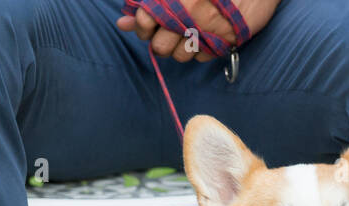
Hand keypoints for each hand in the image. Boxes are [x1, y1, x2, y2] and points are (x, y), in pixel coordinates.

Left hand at [117, 0, 280, 61]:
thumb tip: (121, 23)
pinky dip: (203, 48)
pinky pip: (202, 57)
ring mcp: (207, 30)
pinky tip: (209, 32)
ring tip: (194, 29)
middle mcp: (188, 15)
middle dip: (163, 42)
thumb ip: (148, 5)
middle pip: (160, 48)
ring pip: (180, 57)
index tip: (150, 23)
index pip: (143, 22)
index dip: (144, 26)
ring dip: (183, 47)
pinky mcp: (226, 41)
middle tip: (173, 30)